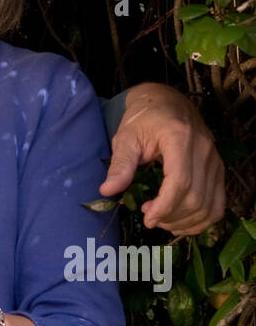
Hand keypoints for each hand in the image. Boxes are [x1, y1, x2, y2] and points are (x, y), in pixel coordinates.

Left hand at [99, 83, 224, 234]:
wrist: (166, 102)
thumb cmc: (143, 119)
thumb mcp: (126, 137)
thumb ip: (120, 164)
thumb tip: (107, 190)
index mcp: (179, 137)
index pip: (180, 182)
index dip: (164, 207)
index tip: (146, 219)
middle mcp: (203, 149)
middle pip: (196, 198)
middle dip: (171, 216)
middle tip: (149, 216)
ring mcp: (214, 160)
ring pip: (209, 205)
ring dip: (185, 222)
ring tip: (162, 219)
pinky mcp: (218, 169)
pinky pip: (218, 204)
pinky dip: (201, 220)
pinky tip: (180, 221)